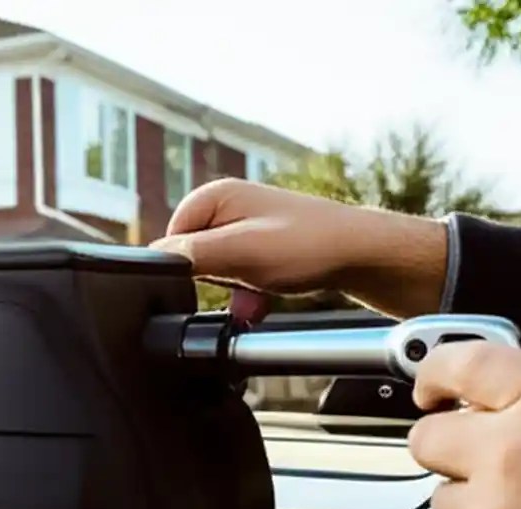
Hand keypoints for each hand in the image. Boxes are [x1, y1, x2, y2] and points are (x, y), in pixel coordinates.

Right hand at [149, 178, 449, 318]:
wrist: (364, 256)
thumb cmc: (311, 245)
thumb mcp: (242, 252)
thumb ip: (194, 254)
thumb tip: (156, 258)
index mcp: (216, 195)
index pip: (170, 239)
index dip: (185, 268)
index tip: (212, 280)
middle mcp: (229, 206)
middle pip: (194, 257)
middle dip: (214, 282)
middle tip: (243, 285)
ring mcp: (247, 226)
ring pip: (218, 271)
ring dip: (235, 290)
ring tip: (262, 292)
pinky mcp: (264, 247)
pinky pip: (240, 277)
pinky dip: (250, 293)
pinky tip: (266, 299)